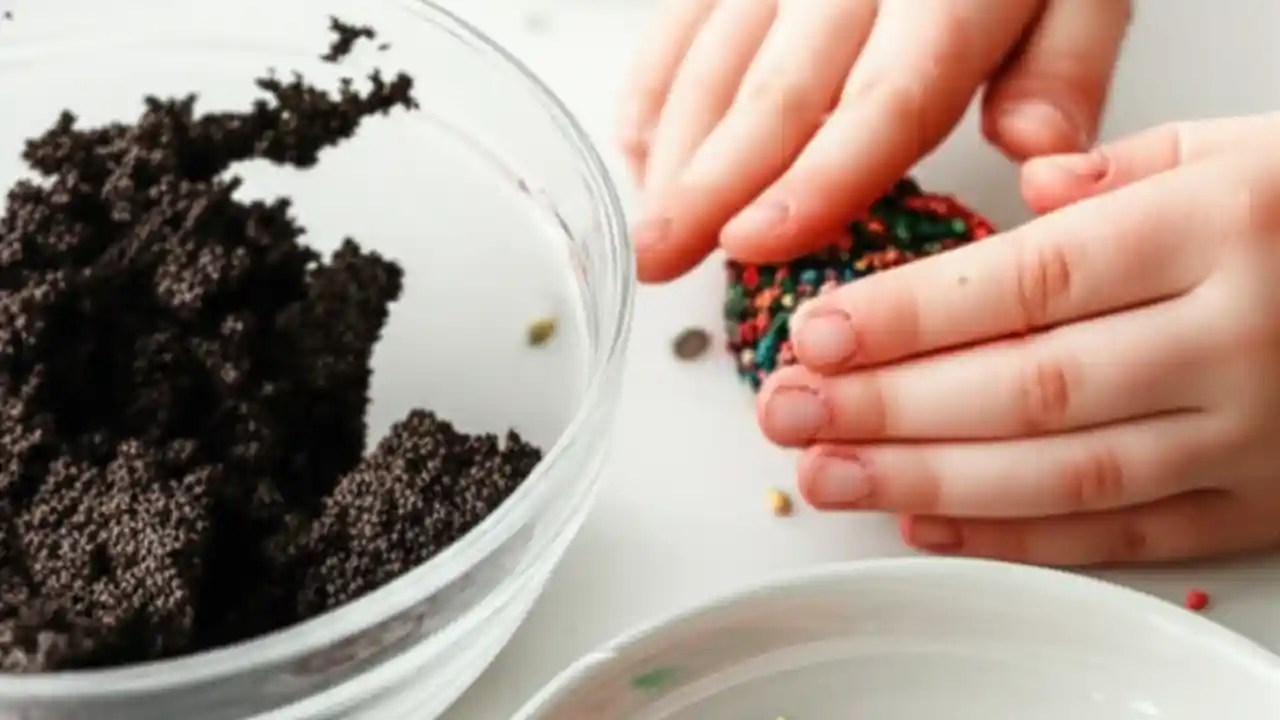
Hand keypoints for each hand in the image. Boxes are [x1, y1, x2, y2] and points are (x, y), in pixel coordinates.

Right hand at [619, 0, 1131, 282]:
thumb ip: (1065, 66)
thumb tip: (1037, 153)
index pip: (879, 101)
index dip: (815, 180)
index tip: (758, 245)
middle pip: (774, 93)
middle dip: (709, 187)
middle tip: (661, 260)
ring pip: (713, 62)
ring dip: (673, 154)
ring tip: (652, 233)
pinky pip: (679, 24)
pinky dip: (651, 92)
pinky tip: (639, 157)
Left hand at [756, 114, 1279, 565]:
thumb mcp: (1249, 148)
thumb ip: (1128, 165)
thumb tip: (1026, 192)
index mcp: (1225, 227)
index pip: (1032, 281)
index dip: (910, 317)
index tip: (817, 334)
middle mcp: (1239, 337)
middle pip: (1028, 387)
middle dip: (887, 407)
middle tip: (787, 415)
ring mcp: (1255, 436)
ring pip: (1065, 475)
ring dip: (927, 480)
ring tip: (828, 476)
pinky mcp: (1264, 506)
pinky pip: (1127, 534)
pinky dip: (1017, 540)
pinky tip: (927, 524)